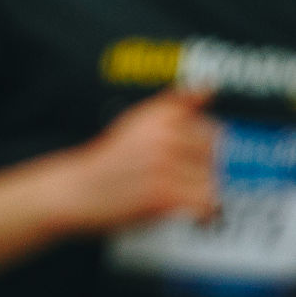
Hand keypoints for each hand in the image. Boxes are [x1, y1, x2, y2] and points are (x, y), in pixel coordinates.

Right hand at [64, 89, 219, 233]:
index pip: (212, 127)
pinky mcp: (165, 194)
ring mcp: (165, 166)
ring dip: (201, 191)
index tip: (187, 154)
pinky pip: (206, 202)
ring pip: (212, 180)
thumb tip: (208, 86)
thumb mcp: (139, 120)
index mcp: (158, 116)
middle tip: (177, 175)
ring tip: (176, 192)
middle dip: (203, 168)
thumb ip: (176, 103)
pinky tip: (183, 206)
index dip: (203, 145)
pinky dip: (201, 209)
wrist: (81, 189)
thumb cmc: (111, 158)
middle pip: (215, 156)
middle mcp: (163, 136)